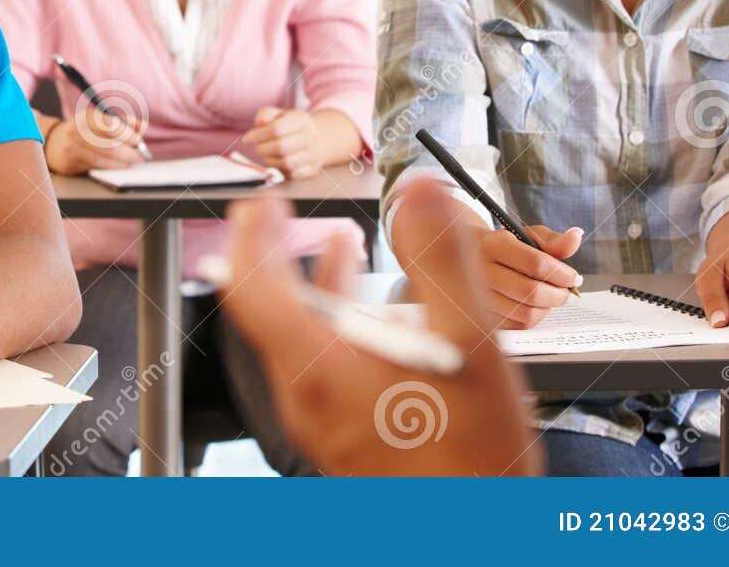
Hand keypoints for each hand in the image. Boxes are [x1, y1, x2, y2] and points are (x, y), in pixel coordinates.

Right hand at [41, 107, 147, 173]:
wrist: (55, 142)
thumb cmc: (86, 131)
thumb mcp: (101, 120)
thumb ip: (124, 122)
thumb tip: (143, 126)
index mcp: (87, 117)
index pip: (109, 124)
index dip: (126, 133)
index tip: (138, 140)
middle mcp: (78, 131)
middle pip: (108, 144)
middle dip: (128, 152)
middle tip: (140, 156)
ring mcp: (72, 148)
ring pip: (103, 158)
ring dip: (122, 163)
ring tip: (132, 163)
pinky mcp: (69, 163)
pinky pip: (95, 167)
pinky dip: (110, 168)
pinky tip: (119, 167)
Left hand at [216, 178, 536, 476]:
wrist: (473, 538)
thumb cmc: (470, 460)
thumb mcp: (467, 343)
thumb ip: (440, 260)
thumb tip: (418, 195)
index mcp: (319, 370)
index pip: (255, 290)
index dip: (255, 237)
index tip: (262, 201)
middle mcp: (309, 399)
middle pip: (272, 312)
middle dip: (278, 253)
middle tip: (280, 213)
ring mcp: (327, 422)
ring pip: (305, 339)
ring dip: (319, 286)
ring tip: (344, 245)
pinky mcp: (350, 437)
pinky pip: (329, 366)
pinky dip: (343, 324)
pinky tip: (385, 313)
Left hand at [240, 106, 320, 177]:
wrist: (318, 139)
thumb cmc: (291, 126)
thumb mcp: (279, 114)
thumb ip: (266, 114)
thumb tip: (260, 123)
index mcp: (301, 120)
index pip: (277, 129)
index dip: (258, 135)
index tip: (246, 139)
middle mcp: (310, 137)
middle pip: (281, 147)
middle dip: (263, 149)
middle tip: (258, 147)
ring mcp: (313, 155)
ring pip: (286, 163)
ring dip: (270, 161)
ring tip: (267, 155)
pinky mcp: (312, 170)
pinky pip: (292, 175)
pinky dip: (280, 171)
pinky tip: (277, 163)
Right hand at [462, 222, 584, 328]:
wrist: (473, 261)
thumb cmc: (508, 248)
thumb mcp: (529, 237)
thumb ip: (554, 240)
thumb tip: (576, 236)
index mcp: (494, 245)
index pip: (536, 263)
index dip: (562, 273)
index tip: (574, 277)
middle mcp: (481, 271)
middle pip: (532, 292)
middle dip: (559, 294)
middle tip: (566, 290)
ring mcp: (479, 297)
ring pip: (527, 313)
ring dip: (548, 307)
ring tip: (550, 296)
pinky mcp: (484, 317)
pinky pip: (519, 325)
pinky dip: (535, 317)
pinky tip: (535, 304)